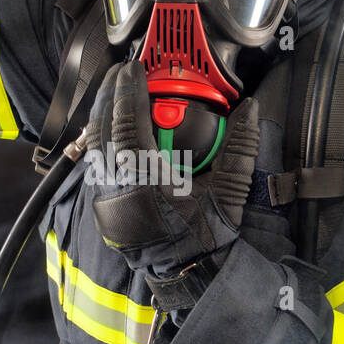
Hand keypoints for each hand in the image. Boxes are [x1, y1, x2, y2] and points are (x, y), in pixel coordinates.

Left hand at [84, 59, 258, 279]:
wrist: (188, 274)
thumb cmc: (207, 237)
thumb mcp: (230, 193)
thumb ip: (240, 148)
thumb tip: (250, 109)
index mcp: (147, 186)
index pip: (129, 126)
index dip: (128, 92)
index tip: (133, 68)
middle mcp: (118, 192)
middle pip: (102, 130)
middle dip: (109, 95)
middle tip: (121, 70)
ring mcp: (106, 200)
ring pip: (93, 146)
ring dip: (103, 115)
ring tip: (116, 91)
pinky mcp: (103, 206)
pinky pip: (95, 162)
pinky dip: (102, 138)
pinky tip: (113, 124)